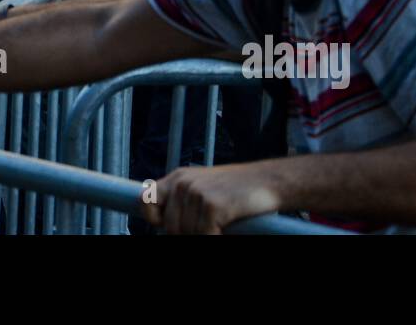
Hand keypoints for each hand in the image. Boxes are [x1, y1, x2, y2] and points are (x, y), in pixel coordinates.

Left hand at [142, 164, 280, 234]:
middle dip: (187, 234)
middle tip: (208, 227)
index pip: (146, 200)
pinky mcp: (211, 205)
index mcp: (178, 178)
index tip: (166, 225)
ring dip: (205, 235)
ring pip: (187, 234)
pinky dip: (216, 238)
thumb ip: (183, 204)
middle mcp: (183, 183)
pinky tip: (226, 230)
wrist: (269, 182)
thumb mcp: (203, 190)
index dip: (154, 218)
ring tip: (221, 225)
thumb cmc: (238, 192)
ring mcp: (196, 193)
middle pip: (170, 227)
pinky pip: (204, 236)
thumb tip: (167, 228)